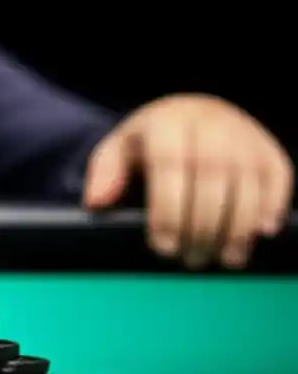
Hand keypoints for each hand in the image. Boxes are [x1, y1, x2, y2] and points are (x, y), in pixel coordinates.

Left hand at [83, 93, 291, 268]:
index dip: (167, 210)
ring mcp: (244, 135)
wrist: (193, 113)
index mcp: (167, 123)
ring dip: (237, 227)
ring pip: (247, 182)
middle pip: (211, 177)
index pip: (169, 165)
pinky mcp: (269, 150)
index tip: (162, 247)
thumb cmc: (151, 141)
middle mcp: (210, 124)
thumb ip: (104, 174)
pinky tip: (260, 235)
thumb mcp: (119, 149)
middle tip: (190, 260)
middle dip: (201, 226)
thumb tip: (96, 202)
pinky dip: (272, 207)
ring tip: (223, 260)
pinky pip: (278, 178)